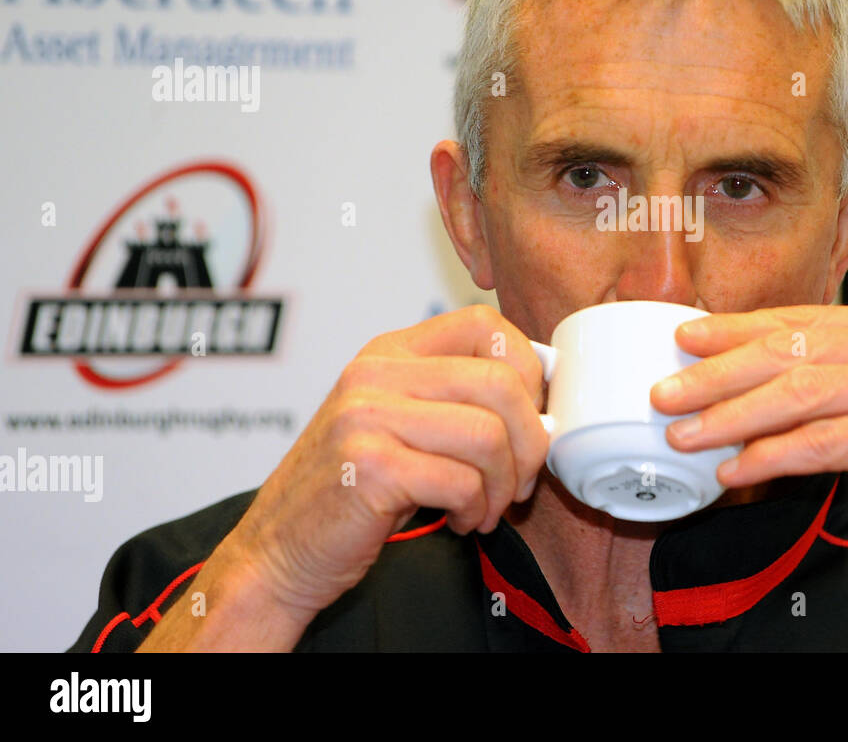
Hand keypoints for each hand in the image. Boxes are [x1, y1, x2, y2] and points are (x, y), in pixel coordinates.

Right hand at [219, 304, 549, 621]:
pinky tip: (459, 520)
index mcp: (389, 351)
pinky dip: (476, 509)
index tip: (530, 417)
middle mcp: (375, 373)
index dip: (527, 370)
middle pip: (500, 381)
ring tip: (486, 507)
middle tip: (520, 479)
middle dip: (530, 440)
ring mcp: (367, 417)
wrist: (276, 551)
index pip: (485, 324)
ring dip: (504, 484)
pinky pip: (462, 480)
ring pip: (489, 433)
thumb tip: (542, 400)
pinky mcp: (368, 468)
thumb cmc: (350, 491)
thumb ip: (455, 398)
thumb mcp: (399, 422)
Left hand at [651, 302, 847, 619]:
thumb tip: (738, 389)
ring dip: (732, 416)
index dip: (733, 328)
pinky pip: (825, 442)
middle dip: (717, 373)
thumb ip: (822, 389)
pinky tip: (735, 468)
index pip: (795, 320)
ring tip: (684, 433)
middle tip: (665, 391)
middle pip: (788, 351)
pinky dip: (772, 456)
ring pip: (800, 393)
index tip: (681, 336)